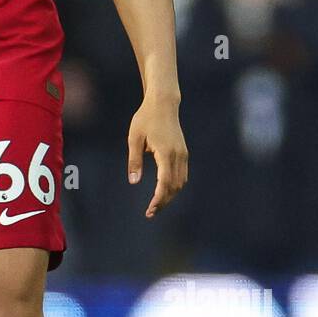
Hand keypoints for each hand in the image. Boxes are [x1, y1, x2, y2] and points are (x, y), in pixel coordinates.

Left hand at [127, 96, 187, 217]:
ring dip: (170, 195)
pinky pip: (182, 175)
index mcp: (165, 153)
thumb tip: (133, 182)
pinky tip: (164, 192)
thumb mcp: (134, 138)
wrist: (163, 104)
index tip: (149, 210)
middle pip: (174, 187)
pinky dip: (174, 186)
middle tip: (150, 212)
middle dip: (163, 202)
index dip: (158, 199)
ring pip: (180, 182)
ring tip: (156, 205)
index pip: (165, 183)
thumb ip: (134, 161)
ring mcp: (183, 154)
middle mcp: (178, 155)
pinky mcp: (183, 153)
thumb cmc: (145, 119)